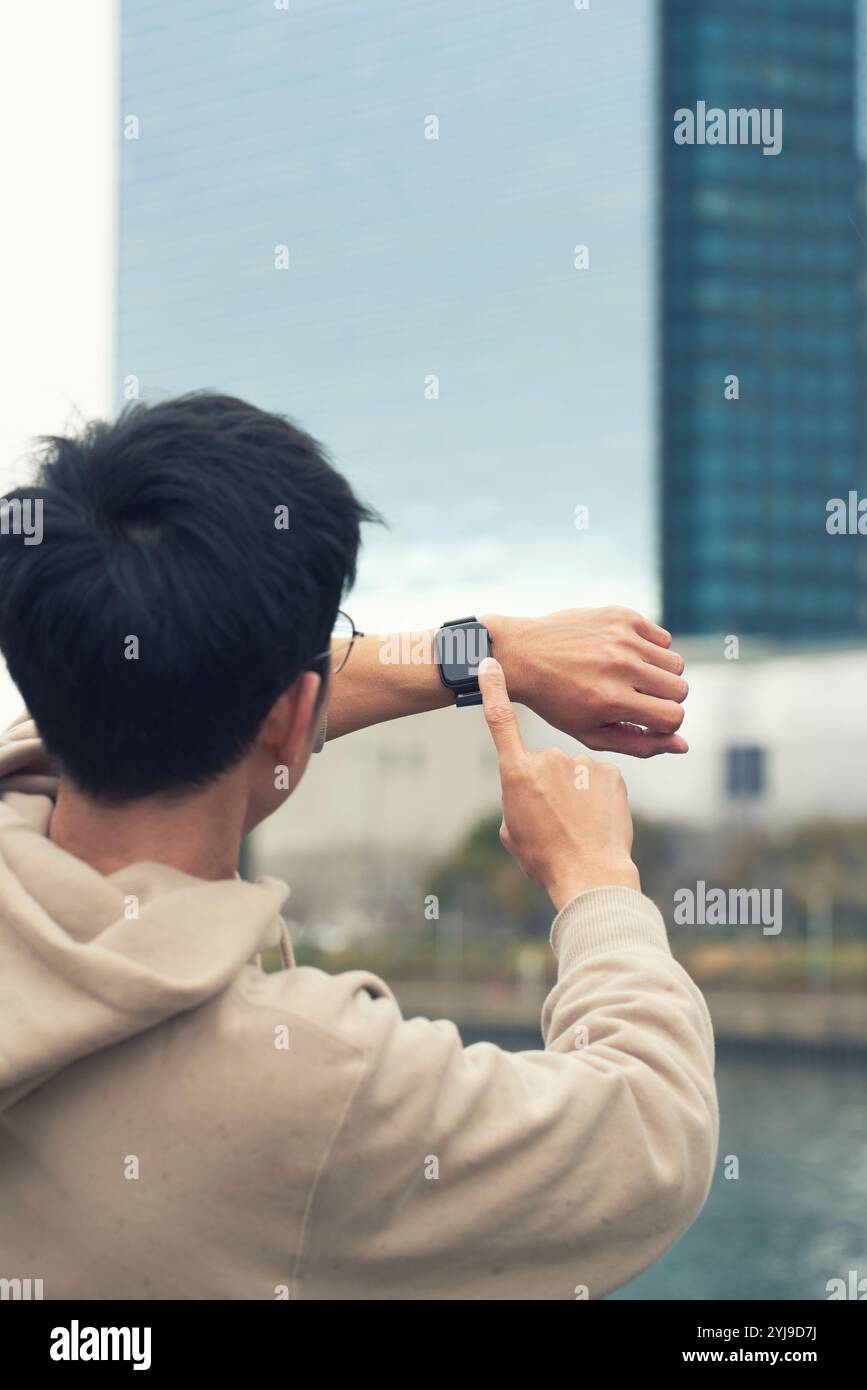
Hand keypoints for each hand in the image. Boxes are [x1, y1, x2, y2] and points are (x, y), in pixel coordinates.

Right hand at [478, 657, 639, 911]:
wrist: (589, 874)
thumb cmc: (545, 858)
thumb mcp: (513, 831)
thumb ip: (516, 800)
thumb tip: (525, 793)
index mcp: (517, 772)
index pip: (500, 721)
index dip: (493, 690)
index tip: (489, 661)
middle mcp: (548, 759)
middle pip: (547, 762)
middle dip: (551, 784)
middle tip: (557, 819)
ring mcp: (581, 762)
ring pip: (576, 771)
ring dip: (577, 791)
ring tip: (580, 825)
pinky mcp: (610, 772)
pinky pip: (600, 778)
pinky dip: (599, 795)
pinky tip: (598, 820)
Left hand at [481, 607, 687, 757]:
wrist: (523, 654)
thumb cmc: (557, 701)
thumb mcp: (591, 733)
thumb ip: (640, 744)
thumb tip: (683, 745)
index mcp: (611, 700)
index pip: (674, 716)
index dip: (666, 724)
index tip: (647, 720)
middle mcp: (619, 666)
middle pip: (680, 689)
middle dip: (665, 700)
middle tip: (639, 699)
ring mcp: (621, 637)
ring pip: (675, 663)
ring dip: (660, 675)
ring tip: (632, 679)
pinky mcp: (622, 616)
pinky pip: (663, 638)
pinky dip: (651, 650)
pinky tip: (625, 656)